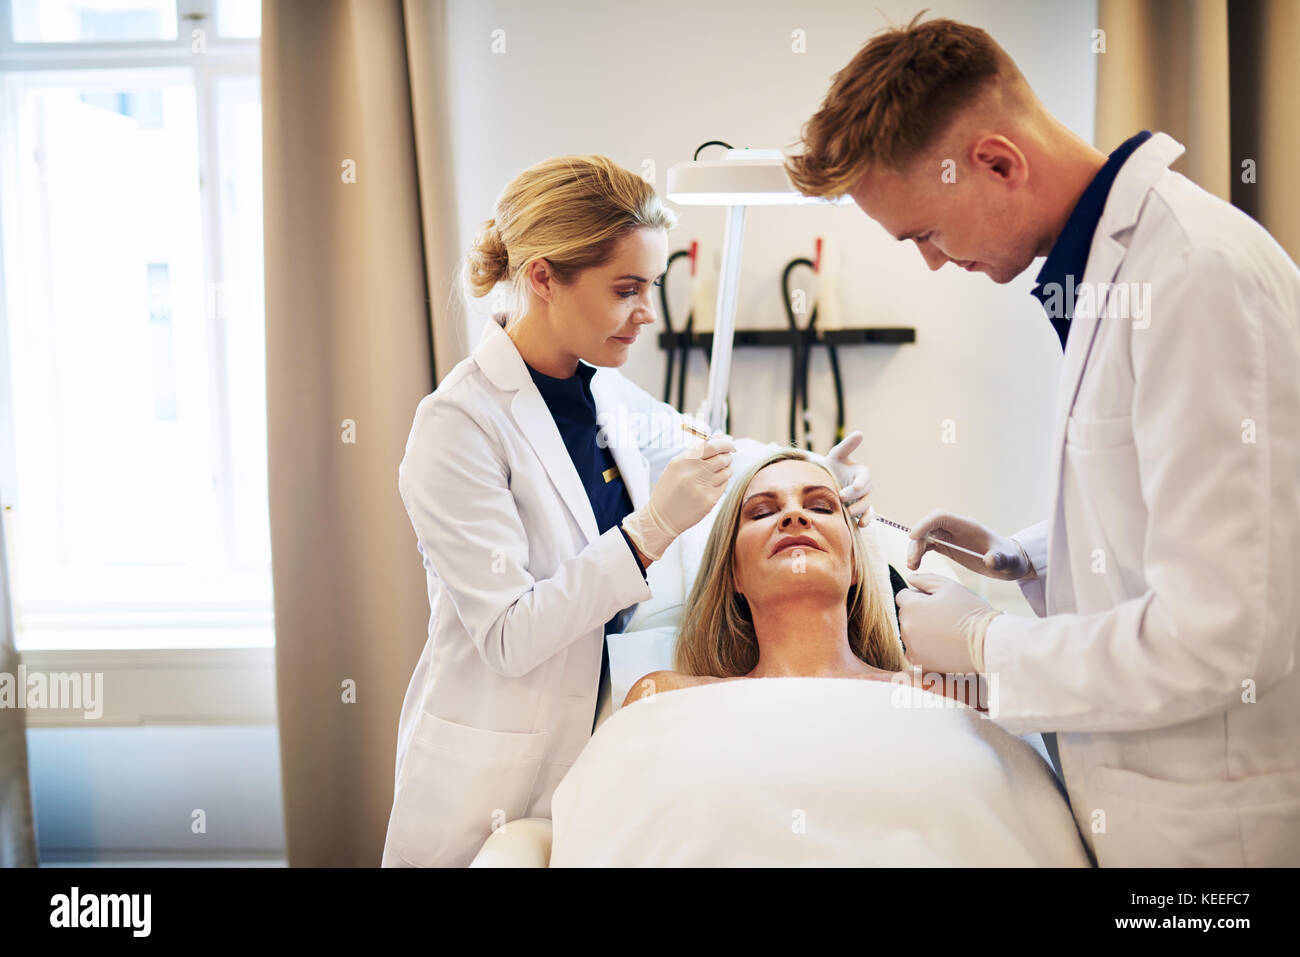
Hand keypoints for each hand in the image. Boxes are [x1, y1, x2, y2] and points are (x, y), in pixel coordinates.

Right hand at [620, 431, 734, 560]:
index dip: (724, 443)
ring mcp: (702, 487)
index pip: (711, 446)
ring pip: (726, 471)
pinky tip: (716, 482)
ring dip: (728, 467)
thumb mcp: (675, 466)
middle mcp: (692, 473)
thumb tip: (720, 436)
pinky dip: (723, 480)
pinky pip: (724, 485)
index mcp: (682, 461)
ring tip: (721, 468)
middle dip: (728, 454)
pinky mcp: (709, 500)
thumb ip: (696, 451)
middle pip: (722, 457)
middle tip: (729, 454)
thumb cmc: (669, 489)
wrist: (662, 517)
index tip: (729, 443)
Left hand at [823, 431, 871, 525]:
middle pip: (864, 493)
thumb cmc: (834, 466)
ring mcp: (862, 500)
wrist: (828, 482)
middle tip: (842, 497)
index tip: (856, 486)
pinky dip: (864, 521)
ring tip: (848, 513)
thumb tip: (860, 433)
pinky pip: (866, 517)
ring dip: (859, 511)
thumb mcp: (838, 454)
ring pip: (866, 506)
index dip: (861, 482)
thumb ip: (848, 445)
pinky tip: (859, 525)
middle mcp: (865, 487)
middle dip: (855, 496)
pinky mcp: (859, 511)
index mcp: (862, 472)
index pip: (865, 477)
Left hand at [895, 572, 1000, 673]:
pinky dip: (925, 649)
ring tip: (946, 632)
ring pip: (910, 634)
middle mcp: (906, 627)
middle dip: (919, 613)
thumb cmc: (969, 611)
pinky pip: (915, 652)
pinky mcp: (920, 663)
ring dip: (921, 631)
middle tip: (945, 617)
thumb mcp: (949, 586)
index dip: (920, 596)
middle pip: (906, 615)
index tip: (938, 602)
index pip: (903, 596)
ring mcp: (912, 647)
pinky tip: (943, 645)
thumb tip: (910, 579)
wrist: (987, 643)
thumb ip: (925, 579)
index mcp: (910, 606)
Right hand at [907, 510, 1034, 580]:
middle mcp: (956, 528)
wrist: (1009, 563)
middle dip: (917, 541)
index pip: (940, 517)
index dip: (925, 523)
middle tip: (912, 561)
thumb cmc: (1010, 560)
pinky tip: (916, 566)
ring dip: (915, 548)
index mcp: (967, 526)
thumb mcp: (1008, 562)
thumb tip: (991, 560)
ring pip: (925, 536)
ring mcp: (950, 536)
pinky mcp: (947, 546)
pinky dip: (919, 553)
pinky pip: (928, 545)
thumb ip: (1000, 560)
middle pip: (928, 526)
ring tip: (912, 566)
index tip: (913, 537)